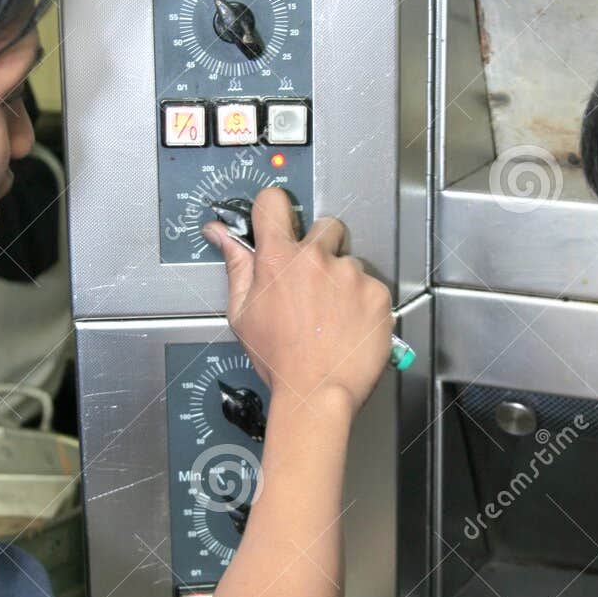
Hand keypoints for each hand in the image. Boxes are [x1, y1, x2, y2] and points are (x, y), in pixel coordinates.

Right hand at [204, 187, 392, 415]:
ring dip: (342, 280)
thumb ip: (236, 265)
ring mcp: (351, 274)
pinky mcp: (378, 293)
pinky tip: (349, 325)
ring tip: (331, 315)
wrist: (317, 394)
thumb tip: (220, 234)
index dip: (274, 209)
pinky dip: (363, 301)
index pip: (274, 202)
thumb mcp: (243, 313)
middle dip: (319, 247)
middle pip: (324, 227)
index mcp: (278, 259)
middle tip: (313, 282)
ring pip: (349, 261)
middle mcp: (317, 259)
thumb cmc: (279, 360)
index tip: (278, 221)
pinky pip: (371, 285)